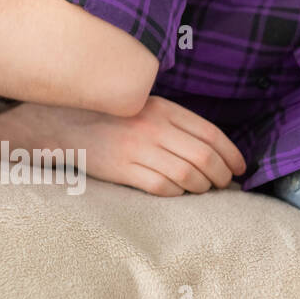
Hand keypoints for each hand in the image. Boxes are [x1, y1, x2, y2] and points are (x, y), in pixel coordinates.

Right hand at [0, 95, 247, 195]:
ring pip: (187, 176)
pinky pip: (162, 188)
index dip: (232, 155)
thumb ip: (173, 119)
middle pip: (204, 159)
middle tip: (225, 185)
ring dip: (202, 188)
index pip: (210, 134)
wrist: (61, 123)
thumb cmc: (108, 116)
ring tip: (203, 190)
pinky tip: (177, 193)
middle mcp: (152, 127)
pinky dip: (177, 194)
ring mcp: (136, 149)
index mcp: (161, 107)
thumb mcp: (141, 104)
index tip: (239, 168)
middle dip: (222, 177)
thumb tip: (214, 148)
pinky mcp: (122, 169)